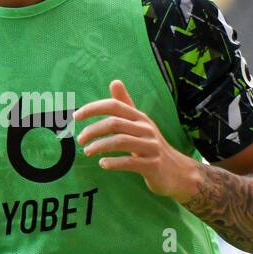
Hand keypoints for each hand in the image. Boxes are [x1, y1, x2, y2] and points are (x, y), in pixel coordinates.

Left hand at [73, 79, 198, 200]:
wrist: (176, 171)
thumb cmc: (151, 145)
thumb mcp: (139, 124)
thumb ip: (125, 105)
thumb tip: (114, 81)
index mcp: (140, 117)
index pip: (114, 106)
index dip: (93, 109)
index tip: (76, 116)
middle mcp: (146, 129)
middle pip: (114, 123)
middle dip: (93, 130)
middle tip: (79, 139)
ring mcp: (151, 147)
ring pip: (120, 141)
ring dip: (99, 146)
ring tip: (87, 152)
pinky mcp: (153, 165)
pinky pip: (130, 162)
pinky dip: (114, 162)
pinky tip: (103, 164)